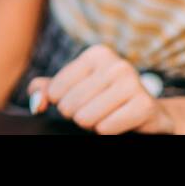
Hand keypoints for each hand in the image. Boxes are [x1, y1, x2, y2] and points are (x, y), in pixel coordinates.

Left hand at [26, 44, 175, 133]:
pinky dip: (107, 131)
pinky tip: (119, 123)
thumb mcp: (73, 89)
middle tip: (95, 112)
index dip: (61, 104)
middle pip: (70, 105)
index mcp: (96, 54)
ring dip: (92, 125)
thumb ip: (46, 90)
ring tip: (107, 117)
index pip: (55, 89)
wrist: (148, 114)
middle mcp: (115, 63)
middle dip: (77, 116)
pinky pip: (106, 128)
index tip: (78, 102)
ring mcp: (133, 83)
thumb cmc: (105, 99)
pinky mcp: (144, 106)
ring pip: (86, 118)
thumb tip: (35, 103)